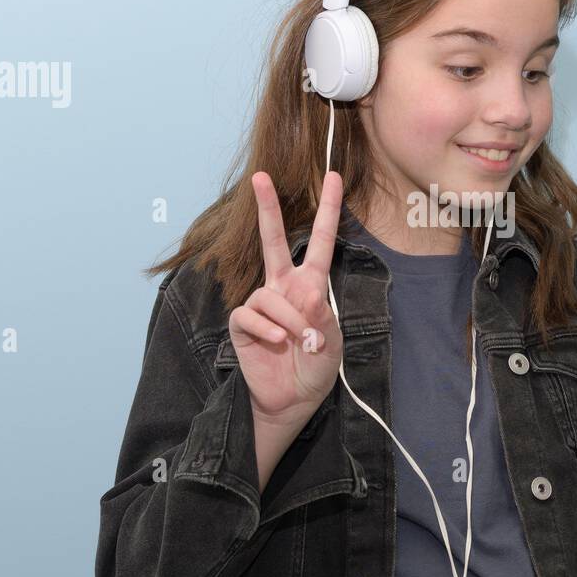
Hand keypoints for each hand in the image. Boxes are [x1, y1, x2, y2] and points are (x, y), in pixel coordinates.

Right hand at [229, 170, 344, 431]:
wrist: (292, 400)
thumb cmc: (315, 367)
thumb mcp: (331, 341)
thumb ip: (320, 315)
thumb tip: (305, 296)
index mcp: (310, 285)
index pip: (320, 242)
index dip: (328, 211)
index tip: (335, 177)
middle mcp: (283, 288)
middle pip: (273, 241)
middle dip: (267, 209)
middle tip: (261, 176)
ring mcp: (261, 304)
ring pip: (269, 297)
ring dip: (289, 320)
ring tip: (299, 342)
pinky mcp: (242, 324)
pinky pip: (250, 316)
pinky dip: (268, 330)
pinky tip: (279, 343)